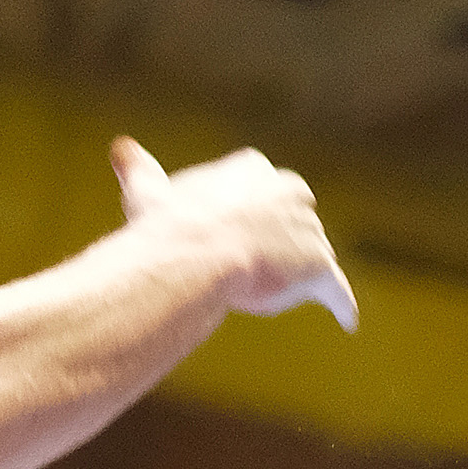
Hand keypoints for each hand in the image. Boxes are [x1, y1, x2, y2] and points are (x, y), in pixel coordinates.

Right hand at [109, 137, 358, 331]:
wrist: (193, 256)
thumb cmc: (166, 224)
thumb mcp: (148, 190)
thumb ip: (139, 168)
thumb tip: (120, 147)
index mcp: (252, 168)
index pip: (258, 187)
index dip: (242, 213)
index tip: (225, 229)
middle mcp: (291, 192)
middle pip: (291, 218)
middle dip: (278, 237)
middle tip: (250, 260)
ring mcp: (309, 229)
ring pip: (306, 255)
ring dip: (293, 272)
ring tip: (265, 292)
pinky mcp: (320, 267)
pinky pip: (334, 290)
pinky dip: (340, 304)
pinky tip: (347, 321)